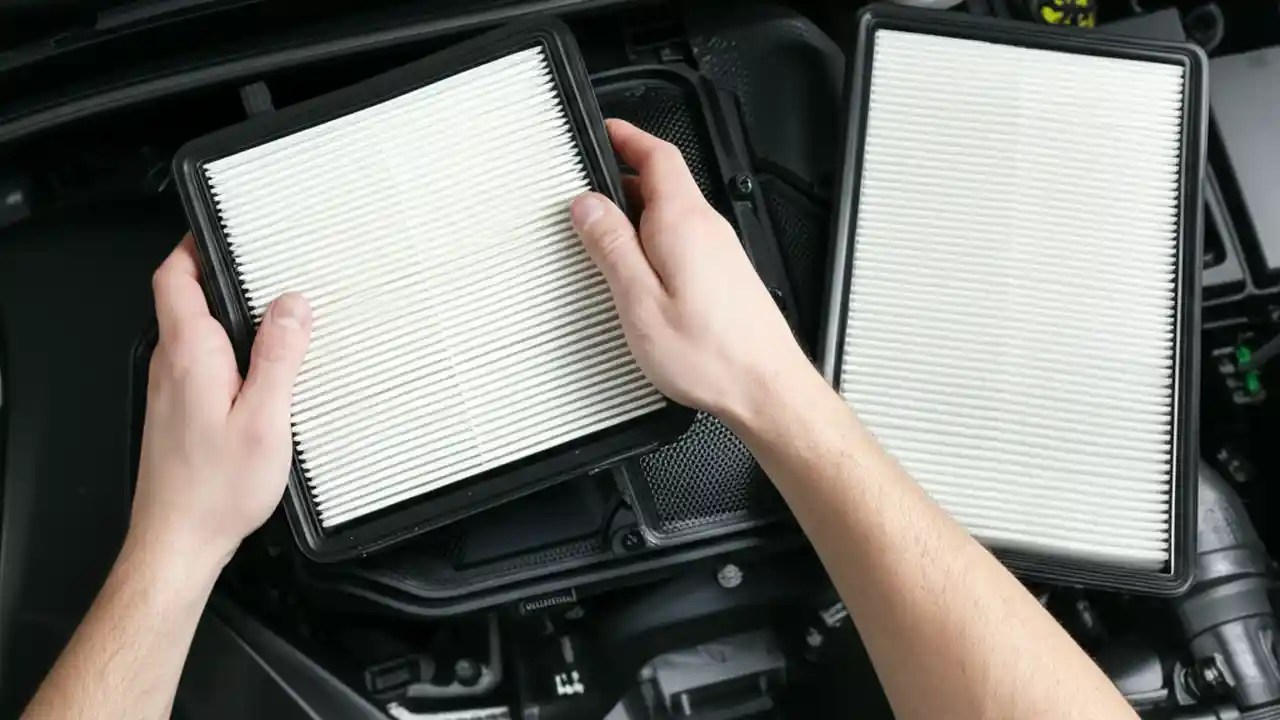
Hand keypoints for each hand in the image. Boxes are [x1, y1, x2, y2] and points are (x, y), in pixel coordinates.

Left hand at [131, 236, 311, 569]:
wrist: (178, 541)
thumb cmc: (214, 491)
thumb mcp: (264, 420)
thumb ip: (279, 357)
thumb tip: (293, 305)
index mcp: (189, 355)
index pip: (174, 277)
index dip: (195, 245)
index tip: (226, 230)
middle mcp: (172, 365)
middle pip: (185, 299)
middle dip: (222, 275)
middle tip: (266, 267)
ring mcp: (171, 389)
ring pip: (196, 332)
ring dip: (230, 315)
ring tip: (277, 315)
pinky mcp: (179, 411)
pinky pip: (203, 363)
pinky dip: (231, 351)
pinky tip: (264, 372)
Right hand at [570, 119, 813, 425]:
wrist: (766, 388)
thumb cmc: (711, 355)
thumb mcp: (640, 303)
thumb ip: (611, 248)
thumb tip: (587, 207)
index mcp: (683, 223)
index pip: (657, 154)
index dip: (627, 136)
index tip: (602, 130)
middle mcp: (707, 228)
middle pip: (664, 181)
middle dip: (622, 176)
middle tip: (586, 187)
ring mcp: (719, 250)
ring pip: (673, 211)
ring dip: (637, 211)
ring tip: (602, 230)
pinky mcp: (724, 273)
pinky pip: (684, 238)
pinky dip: (654, 238)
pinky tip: (637, 268)